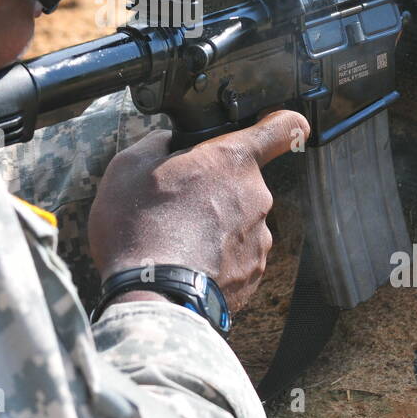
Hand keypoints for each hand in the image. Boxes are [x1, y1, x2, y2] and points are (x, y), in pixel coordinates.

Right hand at [87, 109, 310, 312]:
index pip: (281, 128)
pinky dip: (216, 258)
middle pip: (243, 181)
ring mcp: (259, 238)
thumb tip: (169, 143)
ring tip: (175, 241)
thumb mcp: (129, 165)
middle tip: (176, 204)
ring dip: (214, 226)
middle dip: (215, 189)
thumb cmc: (138, 224)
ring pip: (239, 221)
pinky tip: (185, 264)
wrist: (151, 294)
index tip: (286, 125)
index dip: (285, 123)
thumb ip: (158, 144)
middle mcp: (256, 196)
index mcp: (232, 159)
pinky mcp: (253, 274)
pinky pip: (236, 256)